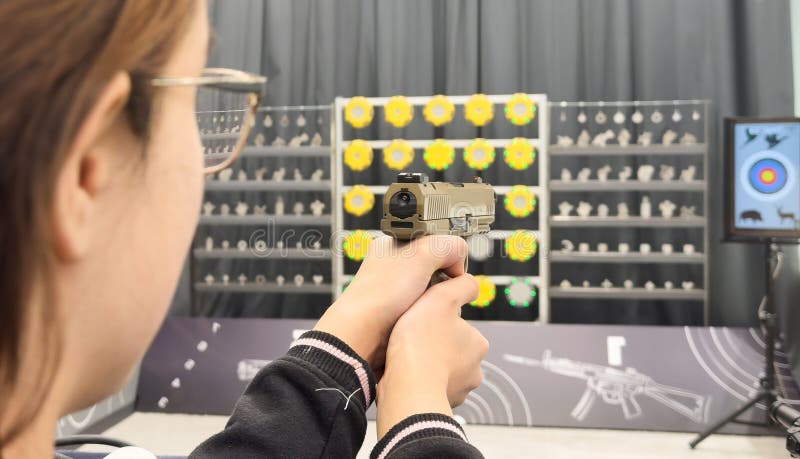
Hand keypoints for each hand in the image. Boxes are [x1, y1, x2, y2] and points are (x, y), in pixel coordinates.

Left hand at [314, 235, 467, 369]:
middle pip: (438, 266)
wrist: (363, 333)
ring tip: (424, 302)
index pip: (436, 240)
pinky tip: (421, 313)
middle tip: (433, 286)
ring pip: (435, 289)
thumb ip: (448, 245)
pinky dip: (429, 311)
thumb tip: (458, 261)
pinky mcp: (401, 310)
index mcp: (395, 243)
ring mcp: (398, 289)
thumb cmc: (380, 293)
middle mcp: (395, 264)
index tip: (448, 267)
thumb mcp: (422, 255)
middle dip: (443, 278)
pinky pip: (428, 307)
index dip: (447, 254)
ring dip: (437, 297)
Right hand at [376, 274, 488, 436]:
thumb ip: (462, 286)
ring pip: (442, 370)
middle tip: (414, 339)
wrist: (406, 387)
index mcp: (478, 344)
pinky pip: (430, 388)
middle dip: (435, 344)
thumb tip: (470, 284)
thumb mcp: (442, 298)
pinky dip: (420, 382)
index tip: (424, 321)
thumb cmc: (421, 344)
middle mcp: (474, 370)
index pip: (459, 326)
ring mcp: (459, 390)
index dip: (439, 321)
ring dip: (427, 364)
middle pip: (452, 349)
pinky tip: (407, 374)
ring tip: (408, 357)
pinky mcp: (441, 405)